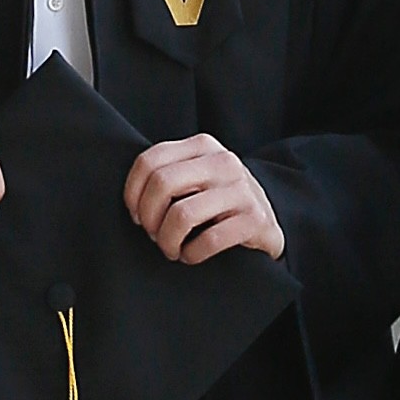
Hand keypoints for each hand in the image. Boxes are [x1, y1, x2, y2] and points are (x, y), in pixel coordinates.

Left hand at [124, 133, 283, 264]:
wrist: (267, 220)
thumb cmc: (219, 200)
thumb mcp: (196, 176)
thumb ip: (169, 173)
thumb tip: (132, 199)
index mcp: (202, 145)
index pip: (149, 161)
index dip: (133, 193)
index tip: (135, 215)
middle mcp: (223, 161)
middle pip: (162, 184)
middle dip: (149, 217)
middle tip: (153, 235)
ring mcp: (241, 189)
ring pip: (182, 215)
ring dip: (168, 240)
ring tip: (171, 248)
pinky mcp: (255, 219)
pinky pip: (210, 239)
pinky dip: (192, 253)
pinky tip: (191, 254)